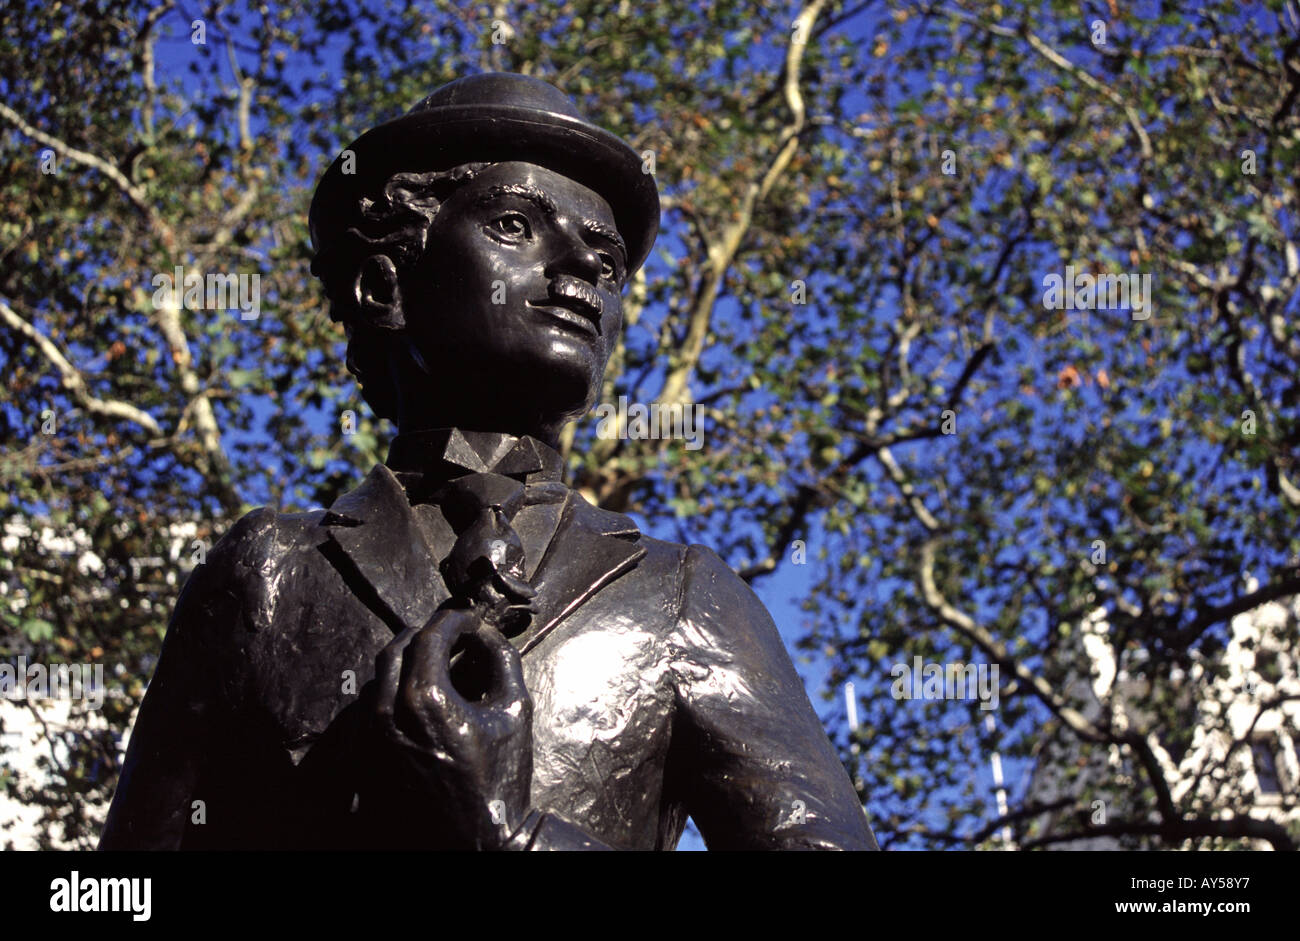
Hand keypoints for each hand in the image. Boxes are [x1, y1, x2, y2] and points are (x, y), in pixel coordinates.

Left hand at [371, 607, 533, 848]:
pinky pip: (372, 704)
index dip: (455, 619)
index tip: (472, 619)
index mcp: (425, 699)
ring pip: (379, 674)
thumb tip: (486, 635)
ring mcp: (372, 734)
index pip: (432, 635)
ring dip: (408, 659)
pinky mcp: (367, 752)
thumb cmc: (500, 778)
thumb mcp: (516, 709)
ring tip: (437, 662)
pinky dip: (394, 688)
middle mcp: (389, 712)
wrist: (474, 837)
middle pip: (399, 647)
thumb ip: (502, 660)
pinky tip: (420, 695)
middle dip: (428, 633)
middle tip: (454, 634)